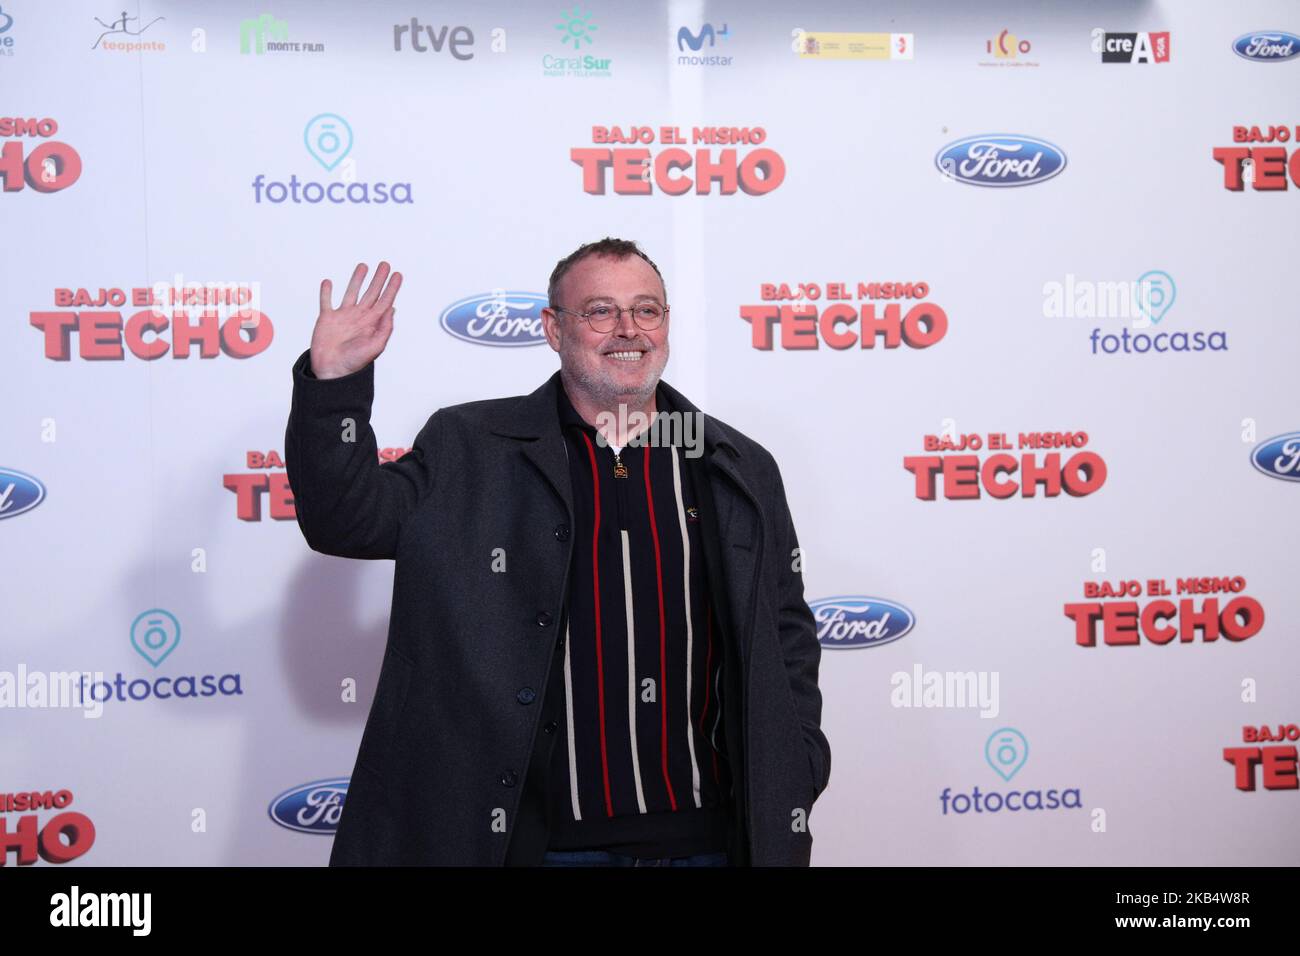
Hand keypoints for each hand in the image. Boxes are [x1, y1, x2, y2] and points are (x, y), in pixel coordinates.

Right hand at [309, 261, 402, 378]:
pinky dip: (326, 292)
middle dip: (379, 279)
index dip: (392, 287)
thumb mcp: (376, 346)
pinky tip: (328, 282)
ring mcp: (343, 317)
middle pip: (371, 293)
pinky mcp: (327, 319)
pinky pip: (326, 301)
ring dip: (357, 279)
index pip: (385, 301)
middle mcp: (359, 317)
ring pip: (351, 292)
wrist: (332, 370)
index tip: (398, 275)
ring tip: (363, 267)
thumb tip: (392, 309)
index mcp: (372, 323)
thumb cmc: (354, 363)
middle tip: (385, 265)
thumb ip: (385, 328)